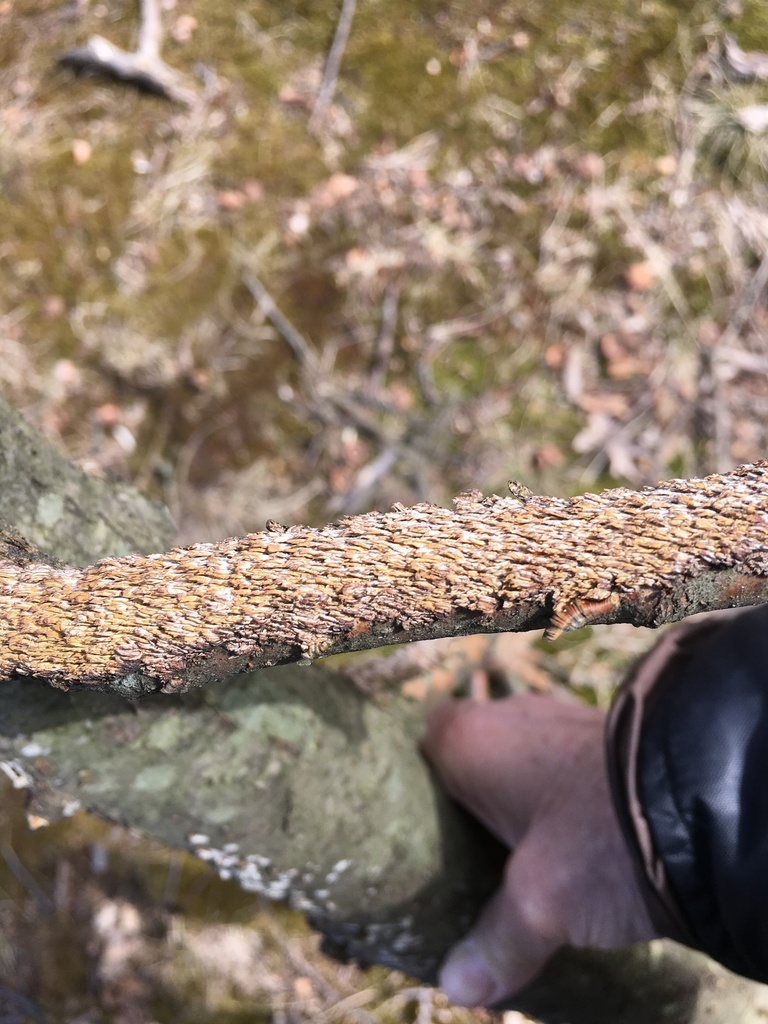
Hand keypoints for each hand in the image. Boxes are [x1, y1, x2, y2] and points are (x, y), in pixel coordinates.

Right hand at [421, 694, 658, 1006]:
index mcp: (473, 739)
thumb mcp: (542, 901)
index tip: (405, 830)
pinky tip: (555, 855)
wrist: (706, 801)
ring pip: (514, 771)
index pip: (421, 742)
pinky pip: (554, 780)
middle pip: (467, 763)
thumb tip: (458, 986)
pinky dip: (549, 811)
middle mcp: (510, 720)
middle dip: (462, 810)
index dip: (411, 784)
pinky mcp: (600, 752)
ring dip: (510, 813)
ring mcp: (559, 730)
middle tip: (449, 866)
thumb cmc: (600, 837)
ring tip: (500, 871)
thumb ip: (496, 942)